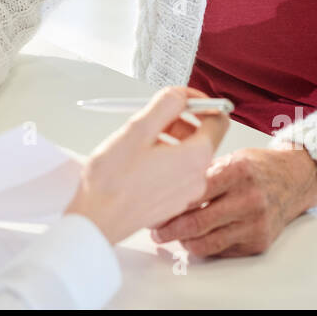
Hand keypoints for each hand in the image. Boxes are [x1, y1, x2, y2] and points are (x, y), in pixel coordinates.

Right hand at [65, 87, 229, 243]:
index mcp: (196, 158)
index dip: (201, 103)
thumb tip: (182, 94)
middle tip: (153, 118)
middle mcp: (198, 178)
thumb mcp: (138, 128)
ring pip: (188, 156)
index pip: (219, 120)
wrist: (97, 220)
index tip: (180, 99)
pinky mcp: (173, 204)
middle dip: (180, 121)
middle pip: (202, 138)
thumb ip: (166, 104)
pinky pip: (178, 174)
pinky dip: (164, 161)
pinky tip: (139, 163)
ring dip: (170, 141)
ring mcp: (187, 194)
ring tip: (140, 142)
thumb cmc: (112, 180)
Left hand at [150, 144, 316, 256]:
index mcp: (238, 172)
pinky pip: (222, 250)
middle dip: (170, 230)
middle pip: (197, 223)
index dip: (169, 204)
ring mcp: (255, 223)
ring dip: (184, 242)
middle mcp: (248, 199)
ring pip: (207, 243)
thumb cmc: (259, 167)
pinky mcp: (258, 241)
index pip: (194, 193)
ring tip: (173, 236)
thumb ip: (203, 174)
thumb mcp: (231, 158)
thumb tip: (167, 190)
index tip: (154, 208)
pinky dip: (205, 246)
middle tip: (157, 231)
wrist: (294, 180)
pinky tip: (195, 238)